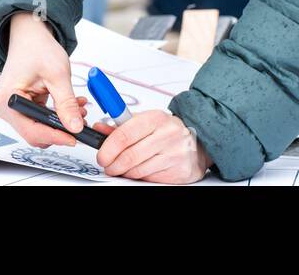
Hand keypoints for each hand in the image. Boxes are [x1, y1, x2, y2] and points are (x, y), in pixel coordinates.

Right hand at [0, 12, 87, 146]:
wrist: (30, 36)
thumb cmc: (38, 48)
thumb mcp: (58, 75)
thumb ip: (66, 104)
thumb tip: (76, 127)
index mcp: (8, 99)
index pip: (31, 130)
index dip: (55, 136)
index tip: (75, 138)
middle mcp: (5, 107)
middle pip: (34, 132)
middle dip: (59, 129)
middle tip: (81, 120)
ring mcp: (11, 109)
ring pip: (38, 127)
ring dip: (60, 122)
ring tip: (79, 108)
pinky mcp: (20, 107)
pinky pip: (39, 119)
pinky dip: (56, 116)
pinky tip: (70, 105)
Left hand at [93, 110, 212, 183]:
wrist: (198, 143)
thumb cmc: (168, 132)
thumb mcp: (146, 122)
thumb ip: (121, 126)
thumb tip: (99, 128)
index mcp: (157, 118)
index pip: (125, 134)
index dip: (108, 148)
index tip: (101, 155)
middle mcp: (168, 135)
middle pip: (130, 156)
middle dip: (113, 165)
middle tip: (108, 165)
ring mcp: (174, 154)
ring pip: (137, 170)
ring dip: (124, 172)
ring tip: (123, 167)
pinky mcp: (179, 172)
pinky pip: (149, 179)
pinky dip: (139, 176)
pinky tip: (140, 169)